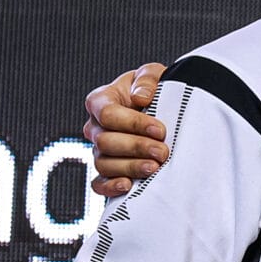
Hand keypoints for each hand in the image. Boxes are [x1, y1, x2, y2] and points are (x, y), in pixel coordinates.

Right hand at [85, 63, 169, 196]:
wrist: (164, 110)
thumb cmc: (155, 90)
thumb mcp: (154, 74)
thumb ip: (146, 79)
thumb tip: (140, 97)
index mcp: (101, 101)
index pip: (107, 114)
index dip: (133, 123)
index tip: (159, 129)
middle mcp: (96, 127)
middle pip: (105, 142)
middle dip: (136, 147)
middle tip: (163, 152)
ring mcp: (100, 150)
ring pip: (104, 163)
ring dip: (130, 167)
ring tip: (155, 168)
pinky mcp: (108, 170)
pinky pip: (98, 183)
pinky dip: (110, 187)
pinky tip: (128, 186)